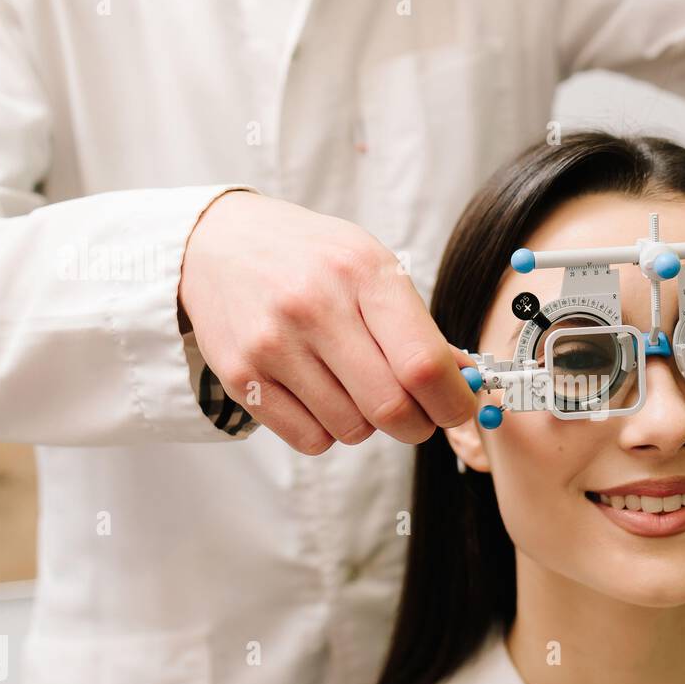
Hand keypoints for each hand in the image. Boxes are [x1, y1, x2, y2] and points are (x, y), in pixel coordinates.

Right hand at [178, 191, 475, 453]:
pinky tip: (320, 396)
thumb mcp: (372, 267)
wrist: (219, 242)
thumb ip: (418, 327)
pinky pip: (311, 440)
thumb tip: (465, 381)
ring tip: (354, 387)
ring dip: (368, 424)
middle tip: (417, 414)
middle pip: (391, 407)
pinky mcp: (241, 377)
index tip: (458, 407)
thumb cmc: (312, 258)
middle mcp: (315, 307)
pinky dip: (328, 431)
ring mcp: (273, 344)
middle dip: (418, 424)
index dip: (453, 401)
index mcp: (362, 272)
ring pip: (353, 429)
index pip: (423, 364)